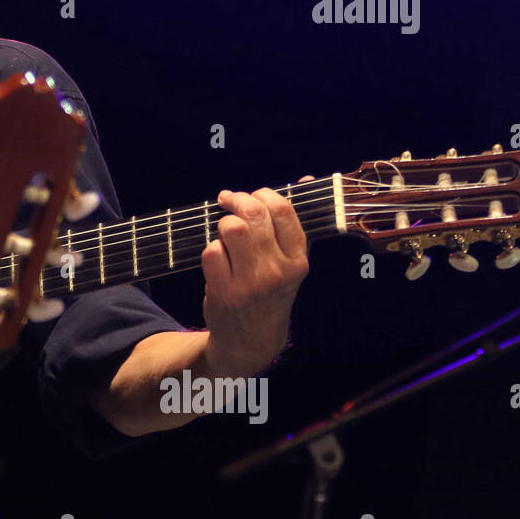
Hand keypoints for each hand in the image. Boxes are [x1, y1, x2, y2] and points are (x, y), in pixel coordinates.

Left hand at [200, 179, 311, 374]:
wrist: (252, 340)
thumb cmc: (271, 292)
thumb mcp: (291, 263)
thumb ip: (294, 223)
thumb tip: (308, 178)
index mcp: (298, 261)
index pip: (283, 211)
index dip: (263, 194)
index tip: (252, 195)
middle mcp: (277, 271)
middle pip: (253, 214)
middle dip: (236, 200)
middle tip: (228, 201)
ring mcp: (250, 283)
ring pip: (230, 229)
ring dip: (223, 224)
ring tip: (226, 233)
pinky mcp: (224, 292)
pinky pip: (211, 251)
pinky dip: (211, 250)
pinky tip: (219, 259)